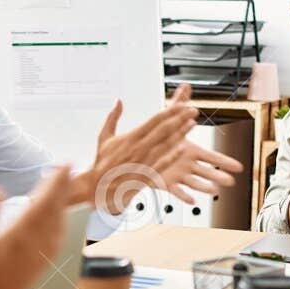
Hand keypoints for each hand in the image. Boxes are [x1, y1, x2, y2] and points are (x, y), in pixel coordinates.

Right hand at [0, 166, 72, 288]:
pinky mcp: (35, 271)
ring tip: (63, 192)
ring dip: (63, 207)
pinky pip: (55, 244)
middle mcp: (32, 249)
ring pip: (58, 229)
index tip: (66, 165)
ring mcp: (36, 261)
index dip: (56, 183)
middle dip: (63, 190)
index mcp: (17, 237)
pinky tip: (57, 226)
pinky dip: (60, 228)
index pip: (42, 203)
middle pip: (54, 213)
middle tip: (68, 170)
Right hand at [77, 97, 196, 214]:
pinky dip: (171, 156)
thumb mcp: (104, 138)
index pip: (154, 120)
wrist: (96, 187)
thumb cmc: (101, 164)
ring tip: (192, 124)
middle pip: (163, 130)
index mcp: (130, 137)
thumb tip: (118, 101)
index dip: (170, 111)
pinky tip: (182, 149)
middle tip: (192, 110)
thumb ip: (112, 117)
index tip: (181, 105)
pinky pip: (161, 165)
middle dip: (179, 119)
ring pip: (165, 145)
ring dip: (180, 134)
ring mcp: (142, 162)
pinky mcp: (145, 175)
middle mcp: (138, 148)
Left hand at [154, 82, 243, 203]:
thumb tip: (186, 86)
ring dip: (204, 186)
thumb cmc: (158, 138)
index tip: (238, 167)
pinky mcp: (165, 182)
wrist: (141, 153)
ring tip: (214, 191)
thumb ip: (179, 104)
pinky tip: (191, 200)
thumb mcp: (168, 119)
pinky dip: (184, 195)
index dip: (225, 162)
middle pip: (207, 171)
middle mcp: (187, 164)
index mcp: (191, 151)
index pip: (212, 157)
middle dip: (219, 175)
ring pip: (194, 182)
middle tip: (231, 181)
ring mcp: (178, 175)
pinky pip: (176, 190)